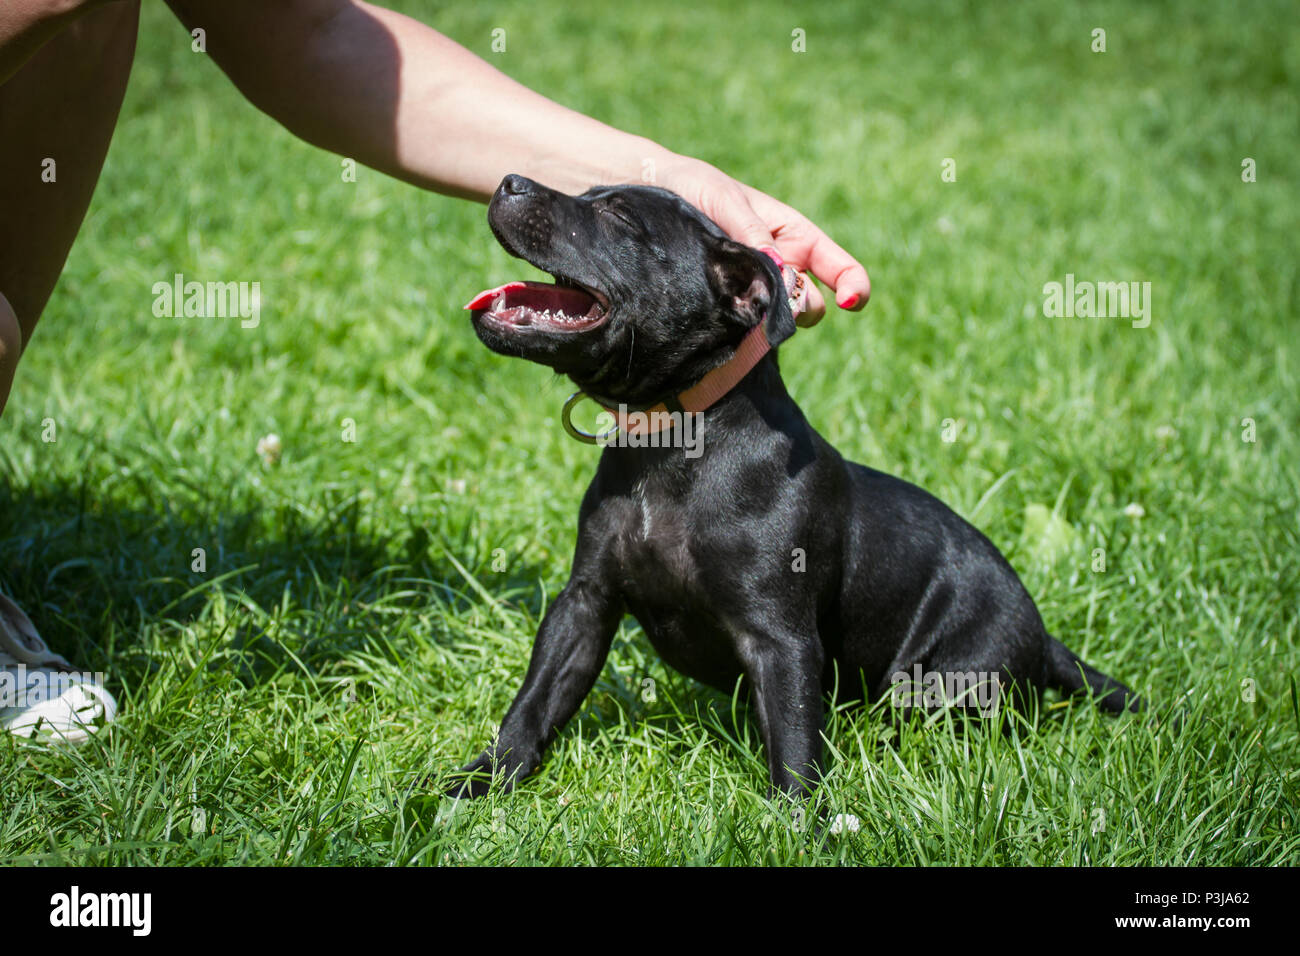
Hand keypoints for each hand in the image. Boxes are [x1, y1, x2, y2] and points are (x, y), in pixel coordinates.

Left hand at [654, 155, 869, 325]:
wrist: (652, 195)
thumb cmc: (696, 188)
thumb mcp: (726, 201)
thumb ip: (751, 232)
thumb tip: (779, 269)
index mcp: (794, 237)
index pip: (839, 267)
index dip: (854, 286)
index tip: (850, 300)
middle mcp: (782, 267)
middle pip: (810, 306)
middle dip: (798, 309)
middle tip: (768, 299)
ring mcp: (756, 290)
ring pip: (780, 322)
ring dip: (767, 321)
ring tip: (735, 302)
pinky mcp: (729, 306)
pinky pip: (746, 329)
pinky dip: (741, 329)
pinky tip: (722, 318)